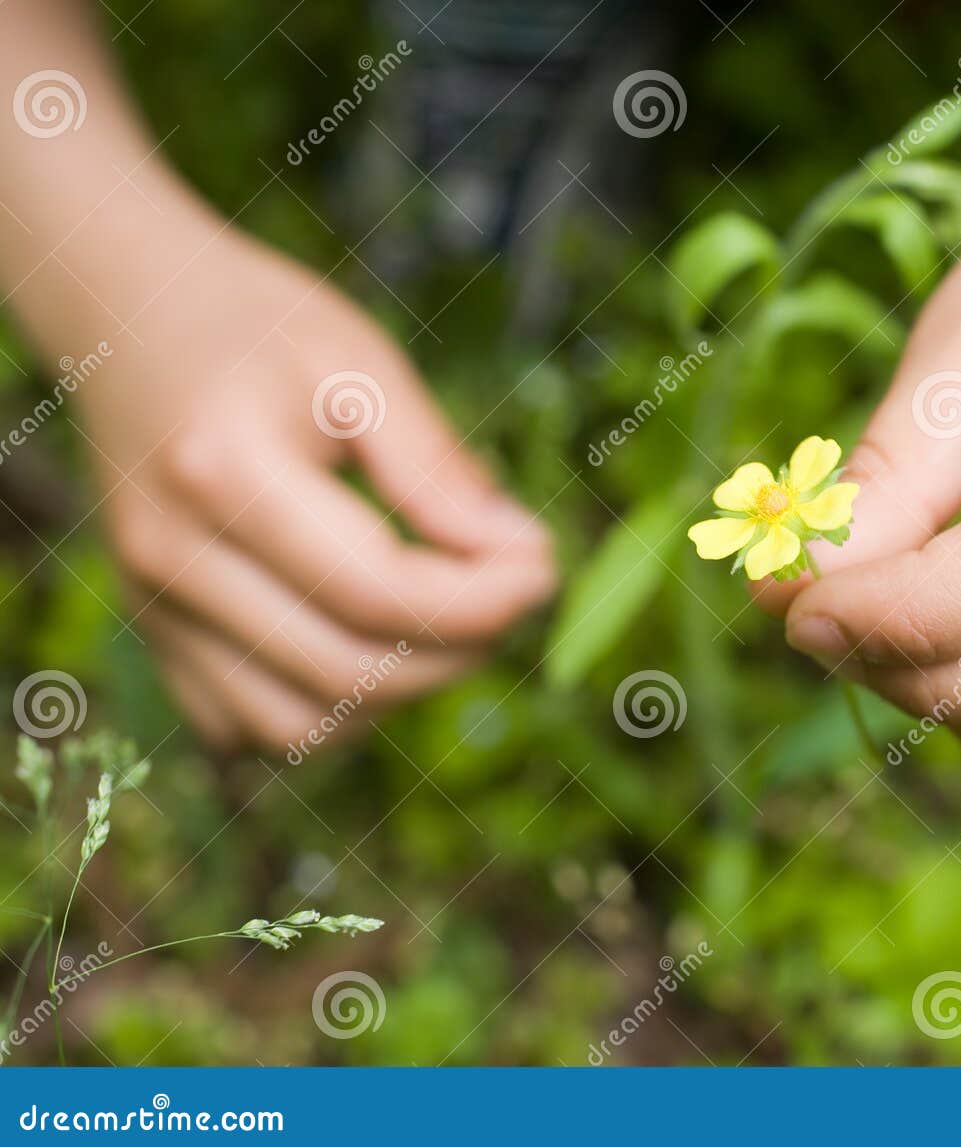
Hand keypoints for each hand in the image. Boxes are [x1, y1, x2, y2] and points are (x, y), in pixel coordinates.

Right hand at [73, 230, 554, 750]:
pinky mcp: (152, 637)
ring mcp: (150, 608)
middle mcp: (173, 557)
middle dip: (461, 647)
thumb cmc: (260, 328)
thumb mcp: (364, 365)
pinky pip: (252, 729)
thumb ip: (438, 468)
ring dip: (402, 692)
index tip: (542, 564)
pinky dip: (333, 710)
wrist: (131, 318)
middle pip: (350, 670)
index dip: (484, 599)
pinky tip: (376, 639)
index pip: (379, 591)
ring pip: (300, 727)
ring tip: (447, 614)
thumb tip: (518, 555)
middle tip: (510, 585)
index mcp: (224, 473)